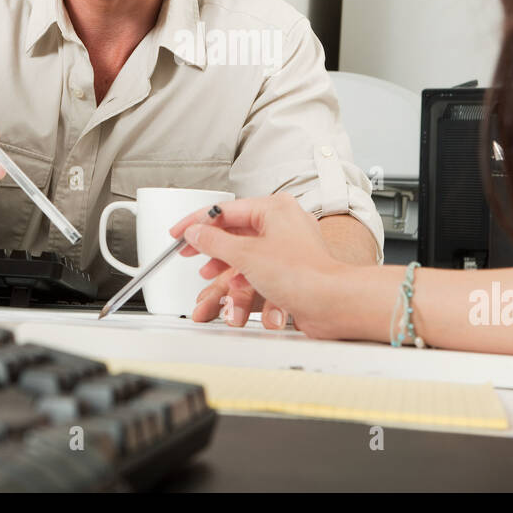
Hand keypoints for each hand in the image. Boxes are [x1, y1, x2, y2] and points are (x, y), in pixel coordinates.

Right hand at [168, 193, 356, 338]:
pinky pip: (260, 274)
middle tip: (190, 255)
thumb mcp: (246, 255)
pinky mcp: (290, 271)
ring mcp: (288, 248)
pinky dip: (246, 286)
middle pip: (235, 234)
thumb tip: (196, 232)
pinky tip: (236, 298)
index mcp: (274, 209)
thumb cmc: (303, 274)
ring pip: (246, 257)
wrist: (333, 304)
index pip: (225, 210)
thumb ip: (214, 242)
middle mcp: (283, 225)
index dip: (197, 222)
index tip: (179, 232)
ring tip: (210, 281)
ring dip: (227, 275)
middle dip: (211, 251)